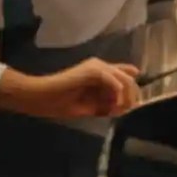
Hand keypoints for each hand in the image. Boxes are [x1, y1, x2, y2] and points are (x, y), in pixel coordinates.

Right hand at [0, 58, 140, 118]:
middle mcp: (100, 65)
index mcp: (99, 73)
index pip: (125, 73)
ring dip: (126, 96)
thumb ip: (107, 104)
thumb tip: (124, 107)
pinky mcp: (93, 70)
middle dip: (132, 96)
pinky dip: (117, 95)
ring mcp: (97, 66)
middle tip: (126, 111)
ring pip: (125, 78)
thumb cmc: (61, 103)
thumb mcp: (91, 107)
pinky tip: (112, 105)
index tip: (133, 104)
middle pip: (129, 78)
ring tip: (119, 110)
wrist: (42, 97)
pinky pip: (115, 81)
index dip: (133, 88)